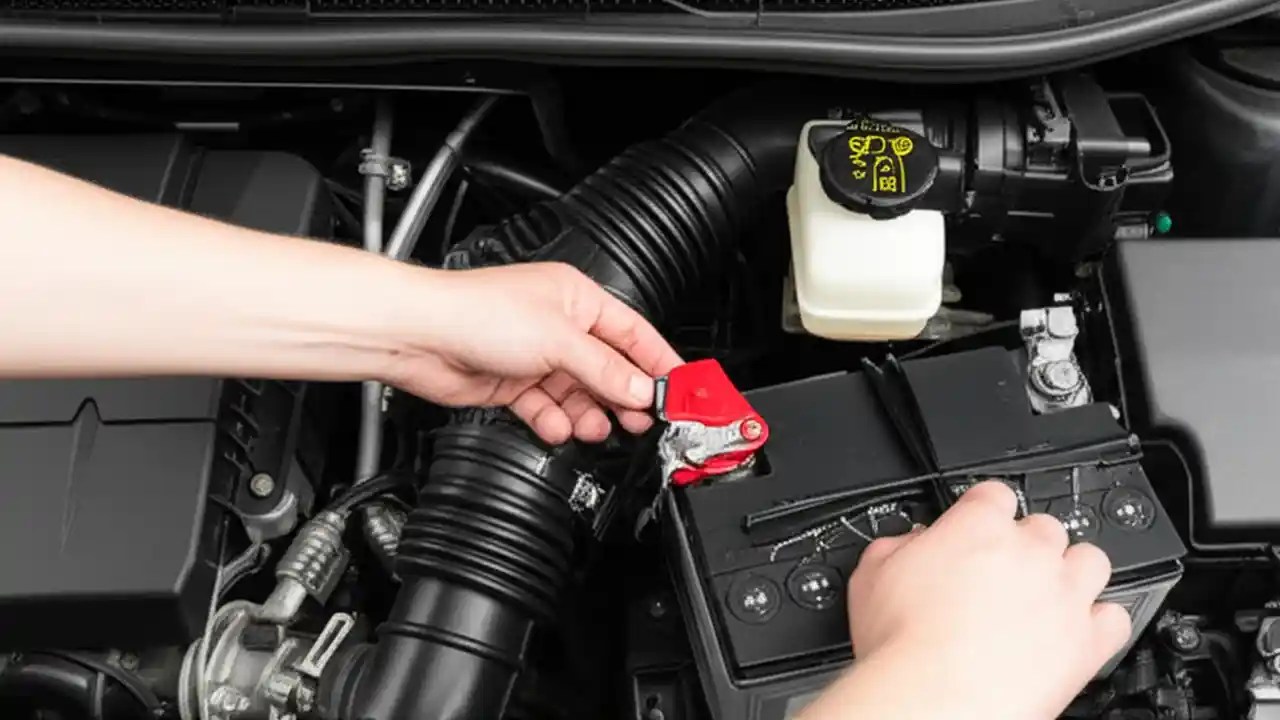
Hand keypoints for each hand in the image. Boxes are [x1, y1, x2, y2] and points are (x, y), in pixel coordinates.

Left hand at [380, 262, 682, 444]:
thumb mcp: (558, 341)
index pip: (633, 332)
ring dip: (589, 413)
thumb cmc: (477, 313)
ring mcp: (534, 356)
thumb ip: (604, 370)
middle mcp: (558, 326)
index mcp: (576, 299)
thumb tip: (641, 389)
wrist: (421, 336)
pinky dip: (554, 420)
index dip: (659, 362)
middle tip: (643, 421)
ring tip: (598, 427)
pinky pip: (546, 408)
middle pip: (607, 368)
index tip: (681, 389)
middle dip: (624, 395)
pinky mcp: (512, 383)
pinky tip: (559, 427)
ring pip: (577, 392)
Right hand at [798, 482, 1128, 719]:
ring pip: (1091, 560)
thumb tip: (910, 542)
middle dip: (1026, 545)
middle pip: (1045, 525)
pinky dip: (1099, 622)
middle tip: (1002, 573)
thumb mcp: (872, 575)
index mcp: (978, 526)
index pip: (993, 494)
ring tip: (1047, 595)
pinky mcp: (1087, 641)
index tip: (976, 526)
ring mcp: (1064, 594)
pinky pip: (1114, 618)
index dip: (983, 510)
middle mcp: (1030, 552)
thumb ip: (899, 545)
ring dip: (1072, 572)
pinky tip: (1075, 631)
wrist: (933, 699)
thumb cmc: (902, 644)